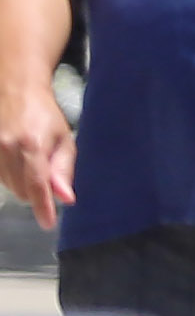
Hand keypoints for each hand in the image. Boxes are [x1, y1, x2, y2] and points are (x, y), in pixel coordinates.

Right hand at [0, 83, 68, 232]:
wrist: (16, 92)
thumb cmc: (45, 115)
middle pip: (21, 190)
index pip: (37, 185)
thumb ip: (64, 169)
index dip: (43, 207)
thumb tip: (65, 199)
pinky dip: (10, 177)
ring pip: (8, 186)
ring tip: (31, 162)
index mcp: (32, 145)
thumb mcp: (64, 139)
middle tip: (46, 175)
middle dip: (36, 191)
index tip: (48, 223)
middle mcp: (7, 149)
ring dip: (22, 184)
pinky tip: (17, 163)